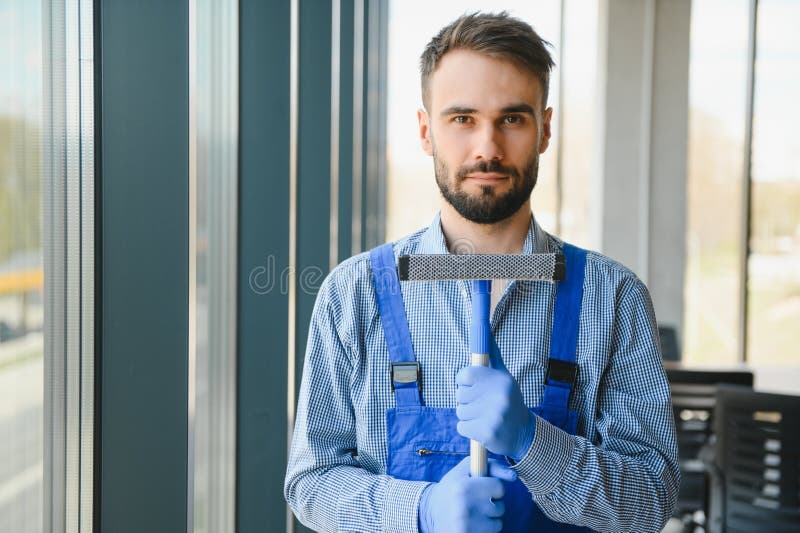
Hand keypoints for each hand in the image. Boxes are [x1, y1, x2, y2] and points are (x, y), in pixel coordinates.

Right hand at [418, 456, 515, 532]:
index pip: (499, 487)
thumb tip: (514, 476)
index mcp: (464, 486)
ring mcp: (466, 525)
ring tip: (474, 513)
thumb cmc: (453, 487)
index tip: (482, 488)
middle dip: (492, 504)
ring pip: (498, 523)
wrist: (430, 511)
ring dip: (490, 519)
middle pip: (500, 507)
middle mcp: (465, 506)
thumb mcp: (466, 469)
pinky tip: (472, 524)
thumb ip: (491, 466)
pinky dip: (485, 530)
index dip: (493, 487)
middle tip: (476, 502)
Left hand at [455, 338, 535, 459]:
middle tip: (484, 405)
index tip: (475, 387)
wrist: (523, 433)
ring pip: (459, 411)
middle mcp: (499, 395)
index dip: (465, 382)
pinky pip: (461, 427)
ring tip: (485, 416)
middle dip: (467, 400)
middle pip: (459, 394)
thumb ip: (492, 354)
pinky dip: (468, 430)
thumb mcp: (503, 375)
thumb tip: (485, 326)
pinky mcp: (487, 433)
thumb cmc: (508, 399)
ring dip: (468, 416)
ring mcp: (494, 416)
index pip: (463, 375)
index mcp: (501, 379)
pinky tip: (483, 428)